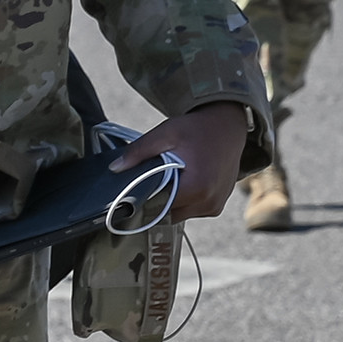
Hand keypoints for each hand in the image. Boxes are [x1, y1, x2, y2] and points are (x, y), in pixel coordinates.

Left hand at [116, 101, 252, 222]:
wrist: (228, 127)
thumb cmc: (196, 129)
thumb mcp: (164, 134)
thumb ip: (138, 152)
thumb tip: (115, 168)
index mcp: (196, 188)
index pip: (158, 207)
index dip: (141, 200)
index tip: (130, 192)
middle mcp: (208, 202)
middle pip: (167, 213)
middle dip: (156, 199)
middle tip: (150, 180)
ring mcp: (214, 206)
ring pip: (179, 214)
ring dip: (170, 200)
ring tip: (169, 178)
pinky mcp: (217, 206)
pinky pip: (192, 210)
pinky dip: (183, 200)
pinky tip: (181, 182)